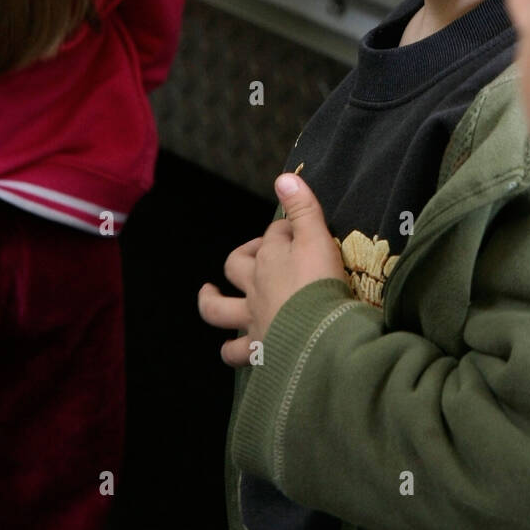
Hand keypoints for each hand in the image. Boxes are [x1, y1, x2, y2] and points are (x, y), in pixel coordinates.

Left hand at [198, 174, 347, 367]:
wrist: (318, 335)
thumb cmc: (321, 284)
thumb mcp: (318, 238)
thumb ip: (303, 208)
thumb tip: (284, 177)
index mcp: (271, 257)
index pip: (274, 234)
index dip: (286, 228)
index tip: (301, 230)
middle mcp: (255, 285)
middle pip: (237, 264)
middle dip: (242, 255)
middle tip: (256, 254)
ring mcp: (252, 317)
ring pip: (219, 310)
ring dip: (211, 301)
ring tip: (208, 294)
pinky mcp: (258, 348)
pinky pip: (236, 352)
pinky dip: (231, 350)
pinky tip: (233, 348)